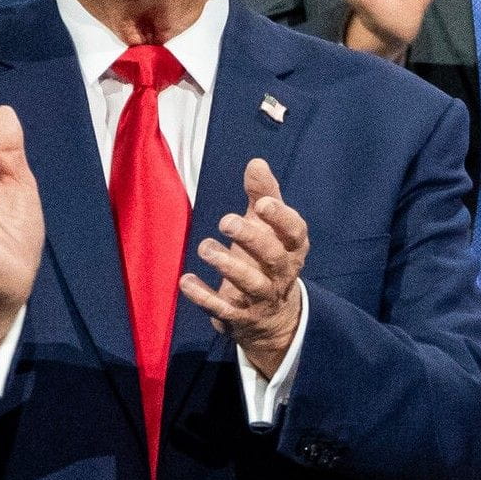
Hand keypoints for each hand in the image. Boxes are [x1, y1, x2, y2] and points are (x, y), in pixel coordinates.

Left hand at [180, 159, 307, 379]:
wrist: (273, 317)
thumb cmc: (268, 255)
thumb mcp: (268, 226)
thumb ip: (263, 194)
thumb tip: (256, 162)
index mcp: (292, 247)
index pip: (294, 232)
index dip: (280, 218)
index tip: (261, 203)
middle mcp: (282, 273)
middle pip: (273, 257)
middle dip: (251, 238)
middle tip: (225, 221)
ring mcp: (263, 298)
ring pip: (251, 284)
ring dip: (227, 266)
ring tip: (205, 247)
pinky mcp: (241, 317)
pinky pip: (224, 309)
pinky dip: (204, 296)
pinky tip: (185, 281)